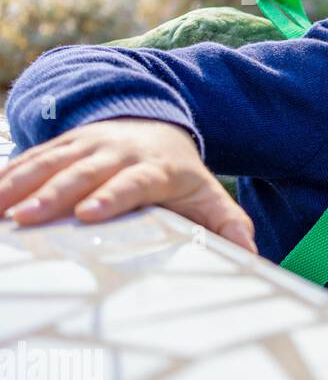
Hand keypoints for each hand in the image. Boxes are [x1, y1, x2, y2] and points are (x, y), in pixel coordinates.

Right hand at [0, 117, 256, 252]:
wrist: (157, 124)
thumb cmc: (181, 175)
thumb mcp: (209, 197)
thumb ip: (229, 226)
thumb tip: (252, 256)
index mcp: (156, 168)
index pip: (134, 181)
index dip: (112, 195)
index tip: (90, 213)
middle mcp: (119, 151)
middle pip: (84, 172)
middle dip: (55, 194)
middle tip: (28, 218)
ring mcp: (87, 144)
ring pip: (51, 161)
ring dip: (21, 184)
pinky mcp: (63, 143)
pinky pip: (32, 157)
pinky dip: (7, 174)